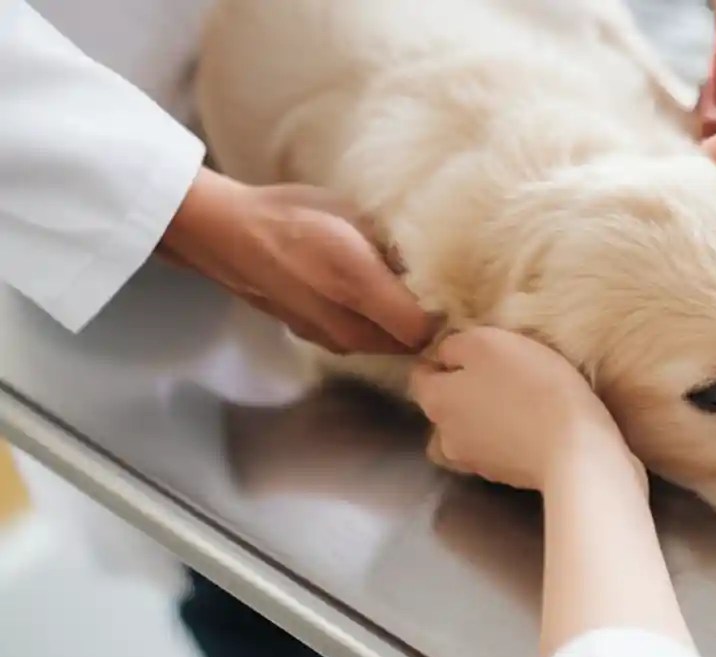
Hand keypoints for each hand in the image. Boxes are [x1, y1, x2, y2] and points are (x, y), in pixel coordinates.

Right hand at [159, 169, 438, 353]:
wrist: (226, 233)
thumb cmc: (293, 214)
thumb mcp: (354, 216)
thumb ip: (396, 246)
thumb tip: (433, 266)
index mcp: (358, 287)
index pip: (424, 328)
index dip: (443, 313)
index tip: (449, 289)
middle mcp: (346, 325)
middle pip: (410, 343)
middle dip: (425, 321)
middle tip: (431, 289)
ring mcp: (329, 339)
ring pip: (386, 345)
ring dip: (399, 325)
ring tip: (401, 290)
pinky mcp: (314, 339)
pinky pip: (361, 340)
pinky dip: (374, 325)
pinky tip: (369, 296)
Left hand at [410, 328, 644, 492]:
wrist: (574, 447)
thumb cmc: (530, 384)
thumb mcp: (487, 342)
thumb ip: (454, 344)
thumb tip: (443, 356)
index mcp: (434, 401)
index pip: (420, 375)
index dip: (442, 358)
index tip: (473, 351)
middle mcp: (443, 436)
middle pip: (443, 406)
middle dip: (461, 391)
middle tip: (499, 375)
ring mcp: (472, 462)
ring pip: (466, 430)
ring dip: (482, 418)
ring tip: (515, 404)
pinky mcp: (501, 477)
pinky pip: (493, 450)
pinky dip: (504, 438)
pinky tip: (529, 427)